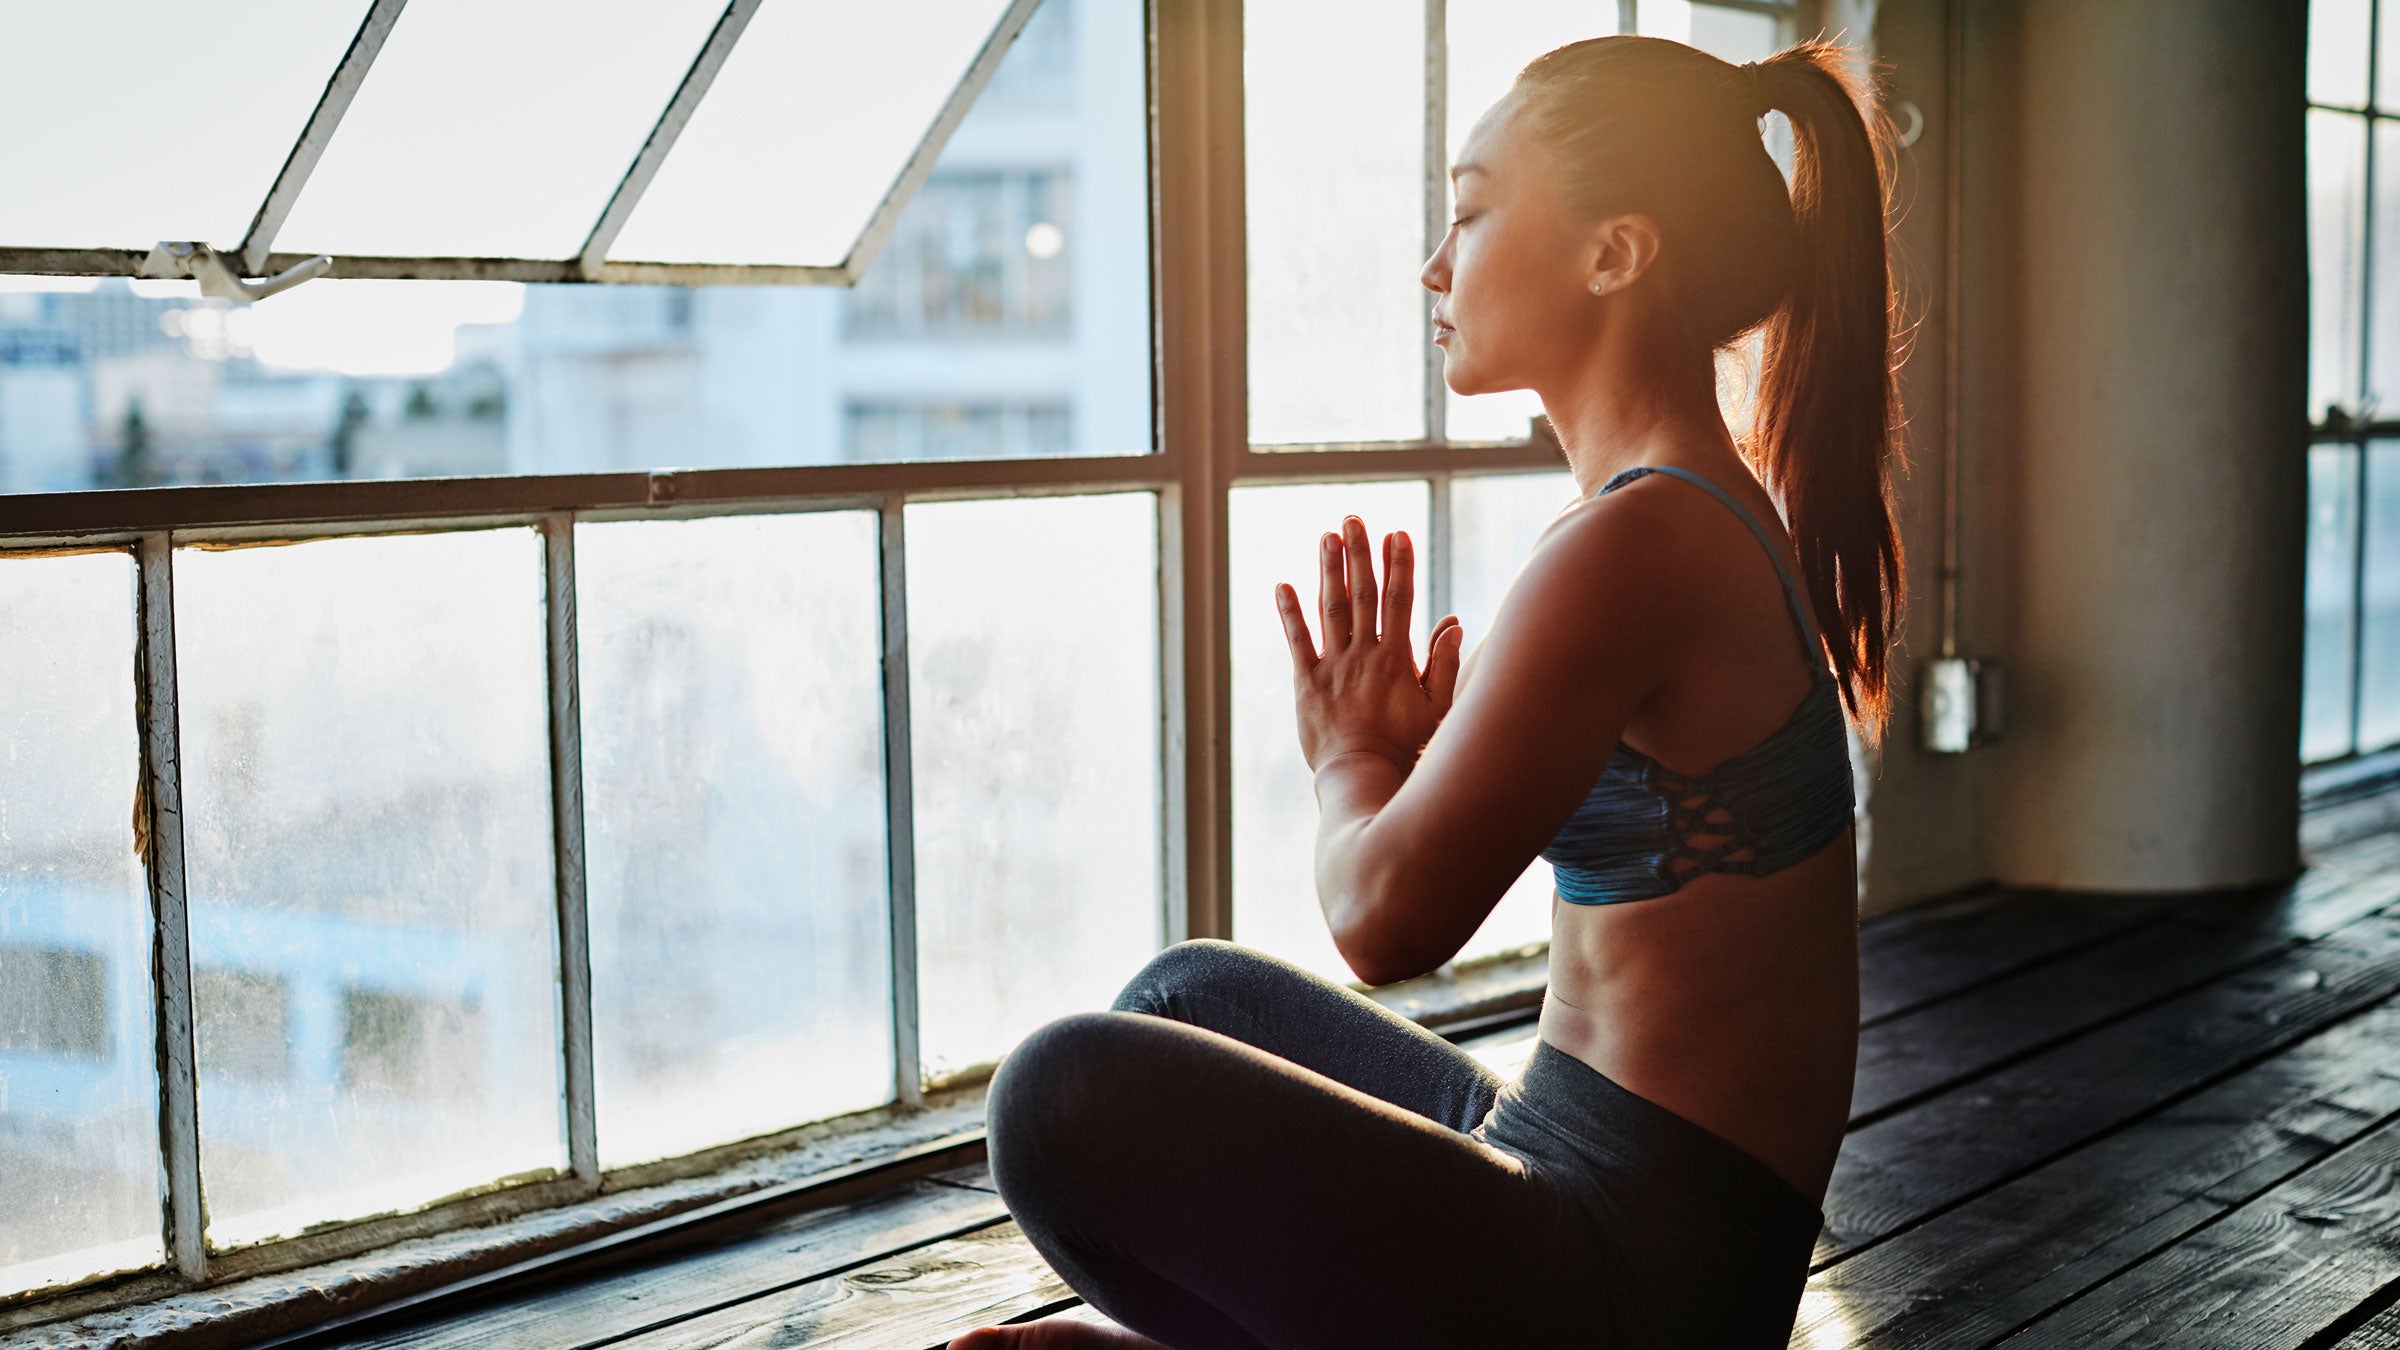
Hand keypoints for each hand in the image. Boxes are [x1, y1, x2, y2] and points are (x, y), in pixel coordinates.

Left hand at [1275, 515, 1464, 773]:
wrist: (1363, 777)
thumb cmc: (1406, 747)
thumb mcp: (1437, 707)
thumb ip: (1444, 663)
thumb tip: (1454, 621)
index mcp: (1396, 658)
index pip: (1399, 600)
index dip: (1398, 564)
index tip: (1396, 533)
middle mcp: (1363, 655)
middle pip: (1362, 594)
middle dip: (1359, 553)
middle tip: (1353, 518)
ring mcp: (1333, 667)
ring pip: (1330, 609)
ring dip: (1329, 570)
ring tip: (1327, 536)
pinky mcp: (1306, 683)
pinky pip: (1297, 642)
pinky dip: (1289, 613)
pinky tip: (1282, 585)